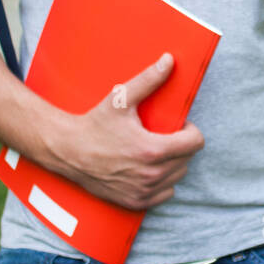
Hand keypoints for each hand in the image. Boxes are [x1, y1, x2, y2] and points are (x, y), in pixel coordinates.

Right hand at [50, 53, 205, 210]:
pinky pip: (165, 194)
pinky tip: (147, 169)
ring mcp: (143, 192)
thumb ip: (149, 79)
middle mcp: (151, 175)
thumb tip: (169, 60)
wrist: (67, 152)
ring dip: (173, 163)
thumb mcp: (121, 99)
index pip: (196, 143)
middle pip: (187, 159)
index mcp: (152, 150)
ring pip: (177, 176)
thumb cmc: (94, 124)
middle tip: (162, 135)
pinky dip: (162, 182)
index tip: (178, 126)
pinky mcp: (135, 203)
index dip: (190, 131)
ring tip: (154, 150)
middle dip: (181, 145)